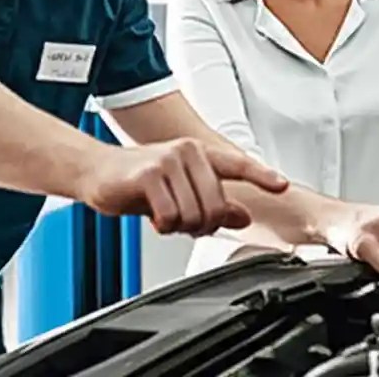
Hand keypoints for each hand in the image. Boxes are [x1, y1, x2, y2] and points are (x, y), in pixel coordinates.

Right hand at [81, 138, 289, 236]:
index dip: (262, 176)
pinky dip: (163, 226)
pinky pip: (171, 216)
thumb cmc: (138, 181)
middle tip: (182, 223)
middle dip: (201, 225)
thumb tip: (243, 215)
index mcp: (200, 154)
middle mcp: (188, 151)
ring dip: (179, 227)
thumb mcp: (181, 193)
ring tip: (165, 216)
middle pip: (216, 206)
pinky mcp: (150, 174)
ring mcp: (169, 160)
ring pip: (194, 215)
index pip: (238, 164)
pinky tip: (153, 217)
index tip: (282, 185)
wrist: (96, 171)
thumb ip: (213, 203)